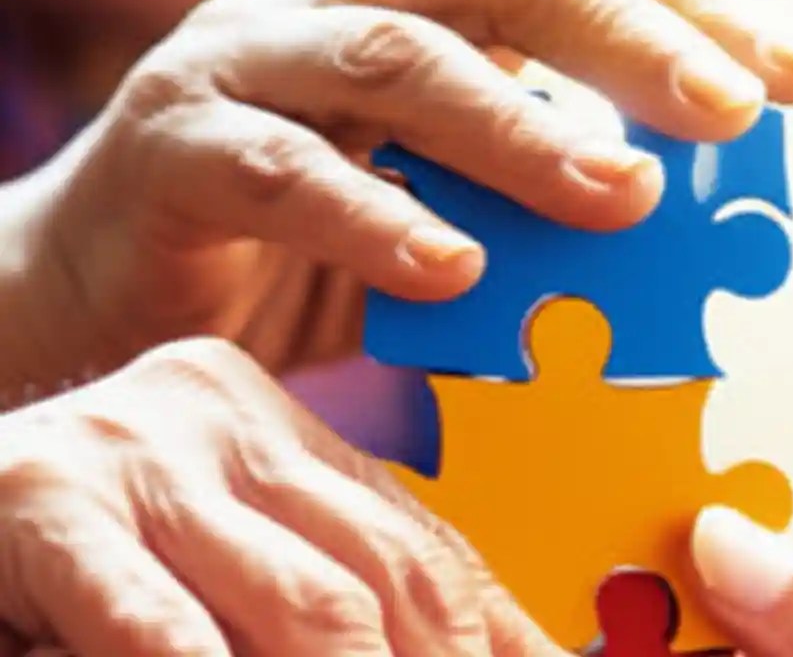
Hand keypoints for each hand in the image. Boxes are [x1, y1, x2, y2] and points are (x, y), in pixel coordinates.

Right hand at [0, 337, 563, 656]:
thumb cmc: (74, 554)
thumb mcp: (221, 561)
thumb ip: (324, 586)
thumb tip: (485, 645)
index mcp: (272, 423)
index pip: (418, 538)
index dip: (495, 630)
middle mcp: (219, 412)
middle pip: (386, 570)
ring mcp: (137, 449)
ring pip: (310, 599)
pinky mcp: (45, 499)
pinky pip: (157, 617)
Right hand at [1, 0, 792, 391]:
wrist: (121, 282)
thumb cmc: (302, 242)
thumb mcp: (451, 214)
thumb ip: (541, 213)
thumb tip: (679, 239)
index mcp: (424, 2)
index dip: (691, 12)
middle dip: (626, 35)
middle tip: (728, 109)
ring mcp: (253, 60)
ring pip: (399, 58)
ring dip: (520, 129)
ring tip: (619, 195)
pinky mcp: (179, 148)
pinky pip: (286, 171)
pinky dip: (378, 220)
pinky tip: (456, 271)